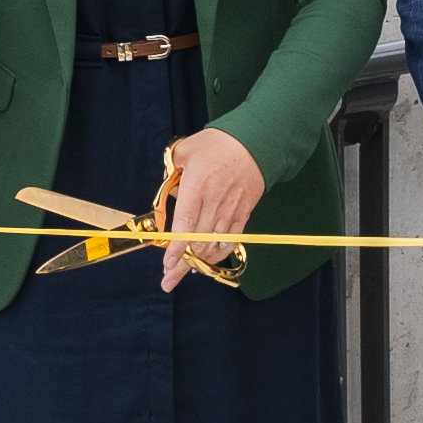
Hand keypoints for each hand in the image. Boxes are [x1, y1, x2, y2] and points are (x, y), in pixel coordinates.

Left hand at [159, 128, 265, 290]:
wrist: (255, 142)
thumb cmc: (218, 144)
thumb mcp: (185, 150)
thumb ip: (171, 173)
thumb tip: (169, 195)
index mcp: (198, 185)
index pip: (185, 223)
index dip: (176, 246)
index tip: (167, 263)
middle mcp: (215, 201)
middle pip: (198, 240)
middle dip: (182, 263)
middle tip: (168, 280)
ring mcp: (231, 210)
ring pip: (213, 244)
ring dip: (197, 262)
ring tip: (182, 274)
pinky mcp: (243, 214)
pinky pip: (230, 241)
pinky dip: (217, 254)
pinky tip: (205, 262)